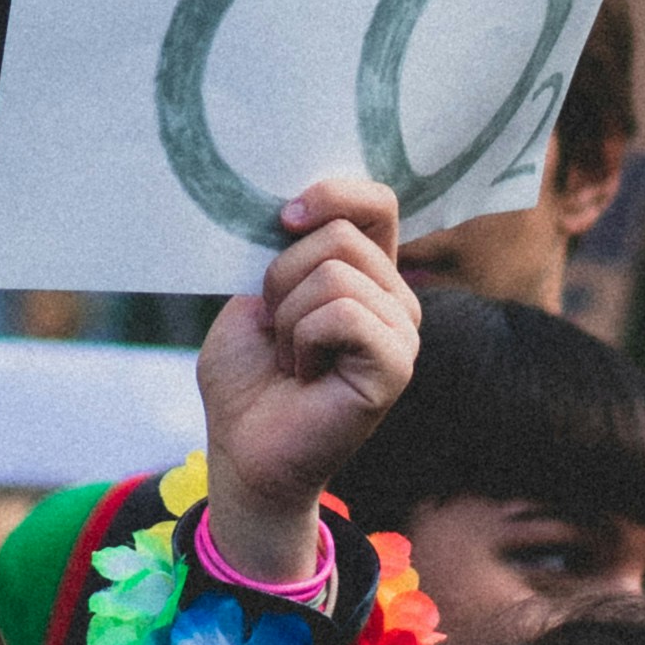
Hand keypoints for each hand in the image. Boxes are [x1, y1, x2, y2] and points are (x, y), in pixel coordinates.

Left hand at [196, 174, 418, 586]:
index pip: (376, 203)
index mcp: (367, 276)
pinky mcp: (395, 367)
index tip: (283, 219)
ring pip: (336, 273)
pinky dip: (303, 340)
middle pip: (341, 235)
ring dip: (289, 317)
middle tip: (279, 330)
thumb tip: (299, 207)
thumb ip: (286, 250)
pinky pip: (343, 313)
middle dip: (282, 277)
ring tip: (292, 359)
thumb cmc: (247, 378)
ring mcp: (402, 334)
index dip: (332, 195)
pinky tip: (305, 376)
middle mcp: (396, 300)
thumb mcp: (256, 295)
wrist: (242, 449)